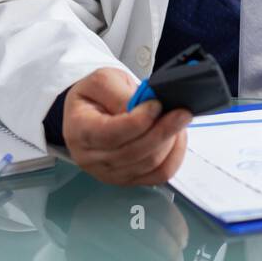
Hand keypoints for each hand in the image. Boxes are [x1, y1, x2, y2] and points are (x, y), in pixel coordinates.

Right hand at [60, 68, 190, 185]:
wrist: (91, 112)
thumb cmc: (96, 96)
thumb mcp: (102, 81)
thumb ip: (119, 93)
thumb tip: (144, 106)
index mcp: (80, 131)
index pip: (111, 134)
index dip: (138, 121)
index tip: (157, 104)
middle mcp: (91, 159)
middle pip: (134, 152)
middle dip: (163, 131)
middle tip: (181, 112)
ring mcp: (110, 173)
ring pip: (149, 165)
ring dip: (170, 142)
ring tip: (178, 120)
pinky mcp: (129, 179)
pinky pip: (158, 176)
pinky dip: (174, 157)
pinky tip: (177, 138)